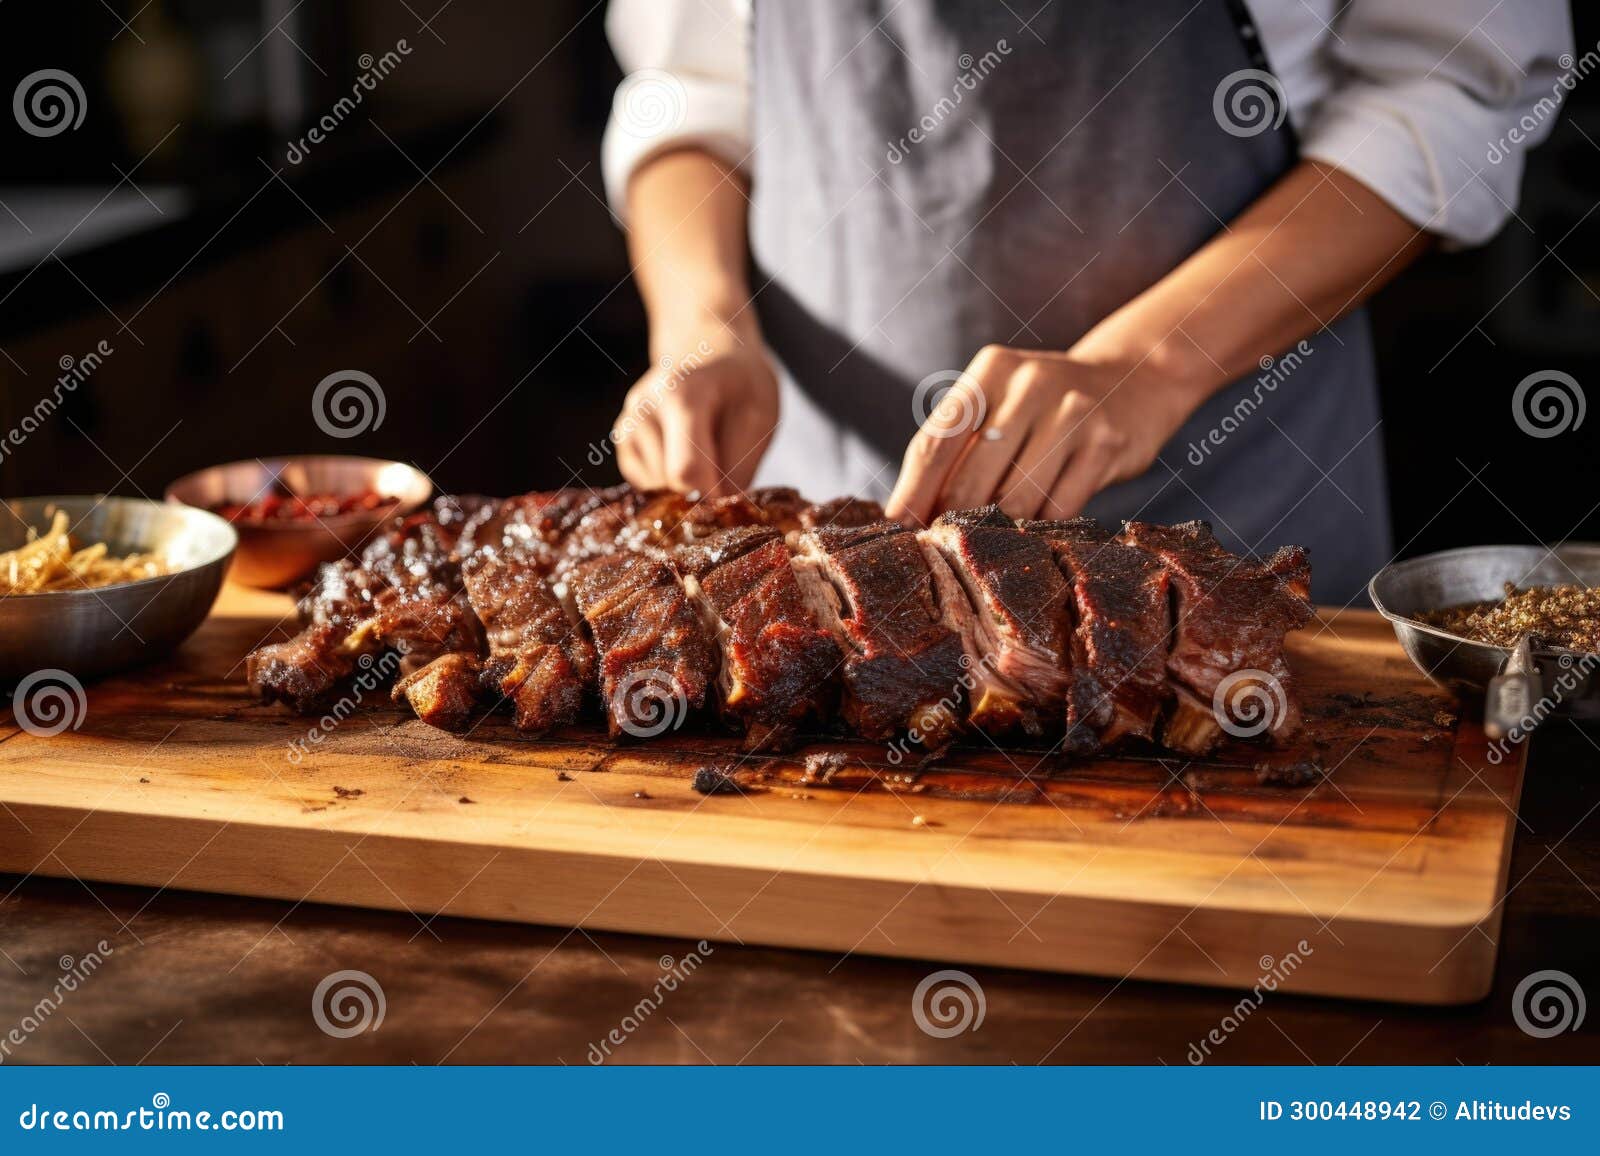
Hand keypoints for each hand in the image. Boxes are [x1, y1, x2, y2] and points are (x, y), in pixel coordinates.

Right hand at [612, 321, 779, 497]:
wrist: (713, 353)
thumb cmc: (742, 387)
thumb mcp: (760, 419)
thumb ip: (738, 467)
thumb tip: (715, 511)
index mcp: (682, 395)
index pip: (686, 472)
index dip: (713, 495)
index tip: (731, 491)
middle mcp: (644, 408)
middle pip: (670, 484)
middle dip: (700, 489)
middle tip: (722, 464)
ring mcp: (628, 423)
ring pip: (657, 489)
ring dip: (686, 485)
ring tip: (705, 449)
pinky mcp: (623, 439)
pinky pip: (647, 485)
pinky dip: (670, 481)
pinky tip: (685, 452)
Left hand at [884, 344, 1203, 524]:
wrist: (1134, 380)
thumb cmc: (1043, 407)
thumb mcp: (999, 406)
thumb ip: (957, 448)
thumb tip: (904, 515)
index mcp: (992, 370)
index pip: (936, 442)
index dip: (912, 495)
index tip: (895, 534)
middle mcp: (1031, 383)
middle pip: (972, 480)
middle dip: (951, 523)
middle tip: (942, 551)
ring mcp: (1074, 412)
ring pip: (1017, 501)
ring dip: (999, 531)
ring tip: (990, 543)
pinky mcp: (1108, 444)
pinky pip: (1060, 509)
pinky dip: (1042, 528)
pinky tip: (1036, 529)